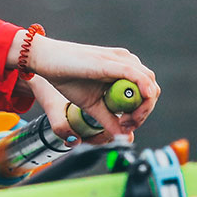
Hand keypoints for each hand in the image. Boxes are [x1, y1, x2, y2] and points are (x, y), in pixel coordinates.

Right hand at [10, 30, 159, 141]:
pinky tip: (137, 106)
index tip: (127, 125)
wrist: (45, 59)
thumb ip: (108, 119)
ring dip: (144, 105)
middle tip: (127, 125)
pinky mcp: (111, 61)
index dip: (143, 111)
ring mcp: (119, 59)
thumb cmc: (65, 78)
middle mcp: (124, 60)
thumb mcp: (91, 105)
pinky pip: (136, 76)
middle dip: (145, 110)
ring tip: (126, 120)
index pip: (146, 90)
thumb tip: (124, 138)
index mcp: (122, 68)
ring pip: (148, 82)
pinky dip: (142, 91)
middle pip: (151, 87)